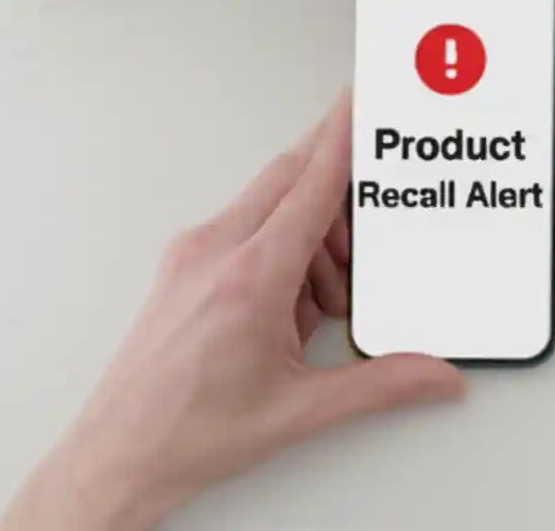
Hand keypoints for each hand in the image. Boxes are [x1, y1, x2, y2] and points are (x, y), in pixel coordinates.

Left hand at [0, 93, 463, 530]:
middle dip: (338, 192)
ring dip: (312, 234)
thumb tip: (435, 374)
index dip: (342, 138)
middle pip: (290, 180)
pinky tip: (293, 304)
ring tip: (325, 300)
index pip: (310, 186)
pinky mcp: (185, 267)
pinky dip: (283, 251)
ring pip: (270, 206)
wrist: (119, 454)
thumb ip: (381, 384)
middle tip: (372, 212)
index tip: (361, 101)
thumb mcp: (301, 410)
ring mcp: (193, 255)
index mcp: (249, 279)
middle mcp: (215, 252)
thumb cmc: (188, 432)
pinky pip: (247, 230)